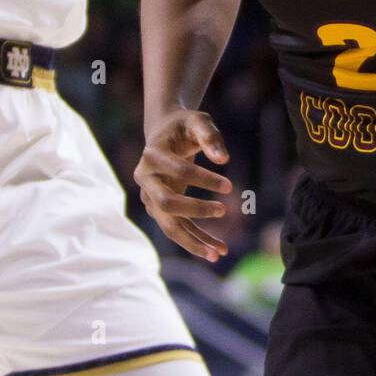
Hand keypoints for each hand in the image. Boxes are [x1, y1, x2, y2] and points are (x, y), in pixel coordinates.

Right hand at [135, 110, 232, 261]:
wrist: (165, 133)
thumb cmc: (183, 126)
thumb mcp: (198, 121)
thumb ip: (210, 137)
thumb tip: (224, 160)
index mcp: (152, 155)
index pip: (178, 171)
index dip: (204, 180)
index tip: (230, 185)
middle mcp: (145, 179)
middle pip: (165, 203)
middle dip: (194, 210)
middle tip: (223, 210)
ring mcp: (150, 197)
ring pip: (169, 226)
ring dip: (193, 241)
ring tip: (219, 254)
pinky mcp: (161, 209)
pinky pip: (179, 229)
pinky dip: (197, 240)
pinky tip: (219, 250)